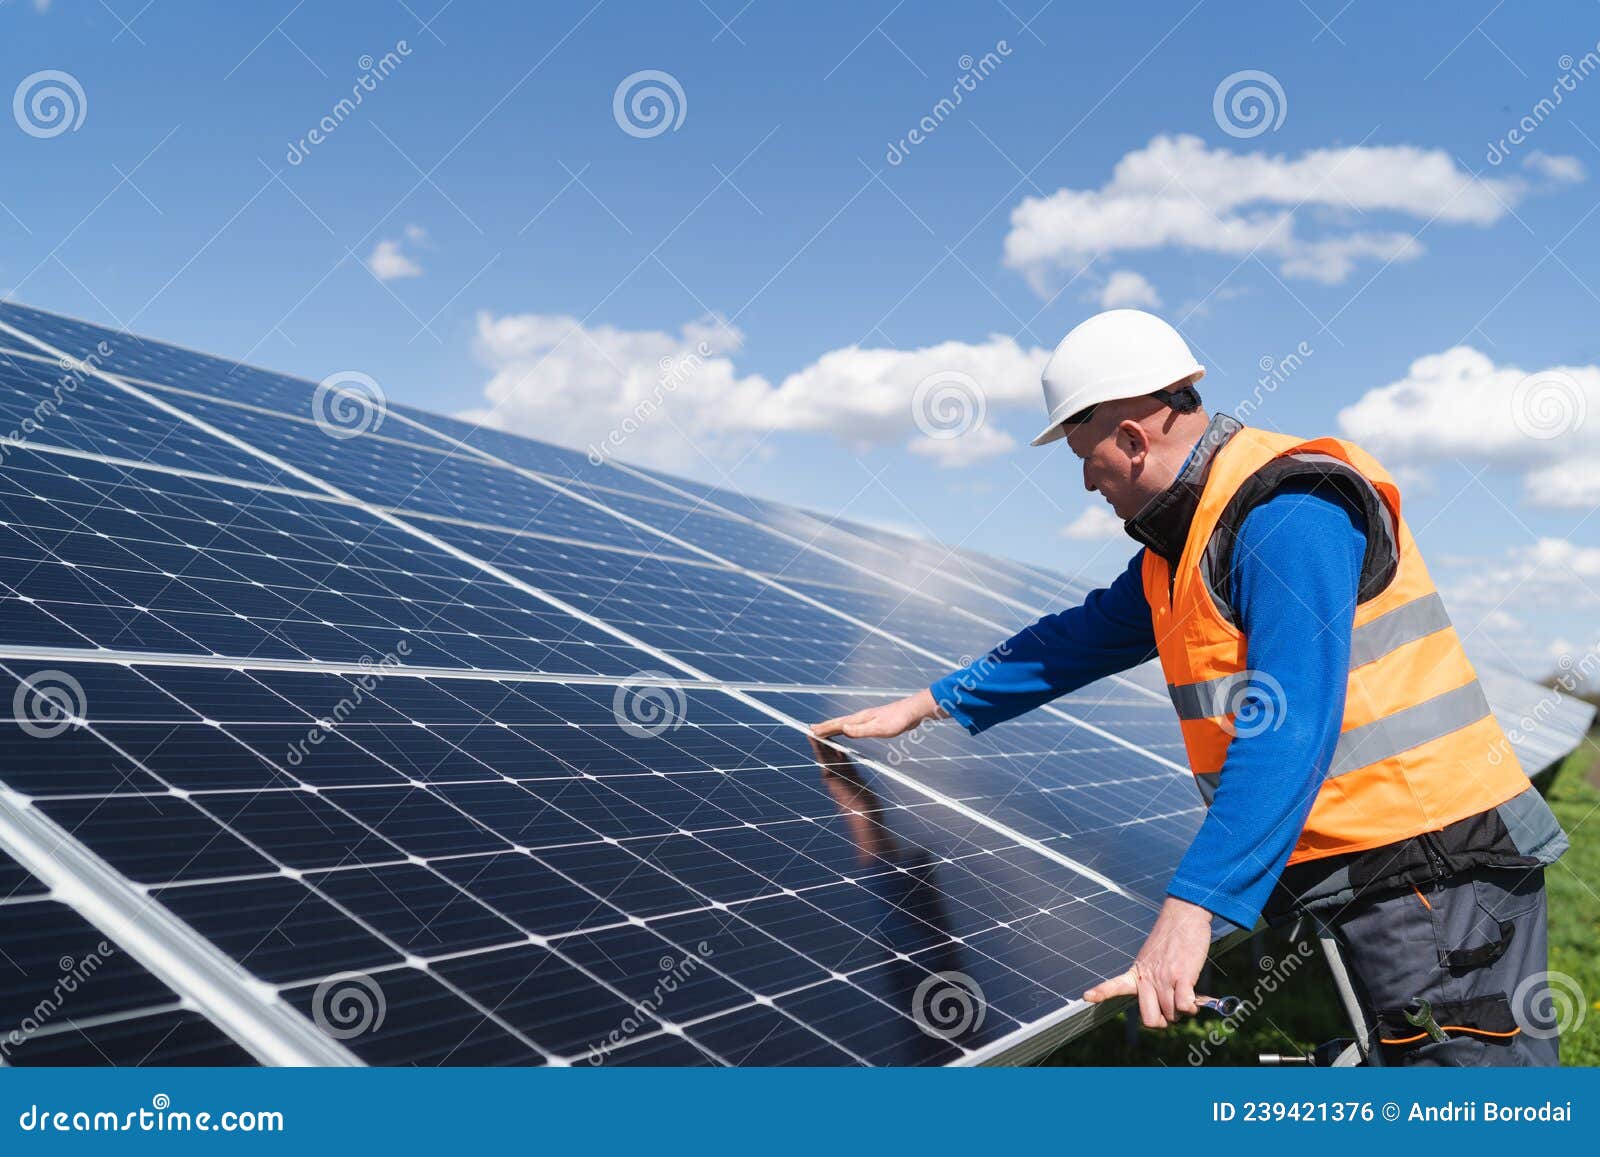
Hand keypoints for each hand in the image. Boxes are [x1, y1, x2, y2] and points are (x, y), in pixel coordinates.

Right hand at [810, 689, 945, 740]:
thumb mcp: (880, 728)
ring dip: (834, 727)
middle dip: (825, 726)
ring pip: (846, 723)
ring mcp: (867, 718)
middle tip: (812, 729)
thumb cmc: (899, 720)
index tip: (812, 731)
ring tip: (825, 730)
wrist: (913, 711)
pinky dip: (845, 728)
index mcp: (861, 718)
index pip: (838, 724)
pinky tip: (847, 731)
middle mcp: (862, 717)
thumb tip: (844, 729)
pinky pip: (854, 726)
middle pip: (839, 722)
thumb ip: (861, 730)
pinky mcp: (874, 721)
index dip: (825, 728)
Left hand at [1083, 896, 1213, 1027]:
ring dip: (1182, 1010)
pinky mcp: (1182, 976)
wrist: (1184, 915)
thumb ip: (1153, 980)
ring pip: (1172, 1015)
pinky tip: (1196, 995)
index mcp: (1137, 972)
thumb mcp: (1152, 958)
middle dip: (1164, 1020)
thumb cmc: (1172, 938)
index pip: (1115, 985)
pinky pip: (1184, 1006)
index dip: (1101, 992)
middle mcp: (1148, 978)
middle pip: (1150, 1020)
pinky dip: (1192, 1007)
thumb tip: (1169, 1007)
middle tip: (1173, 1007)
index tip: (1086, 997)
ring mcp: (1164, 978)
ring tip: (1186, 991)